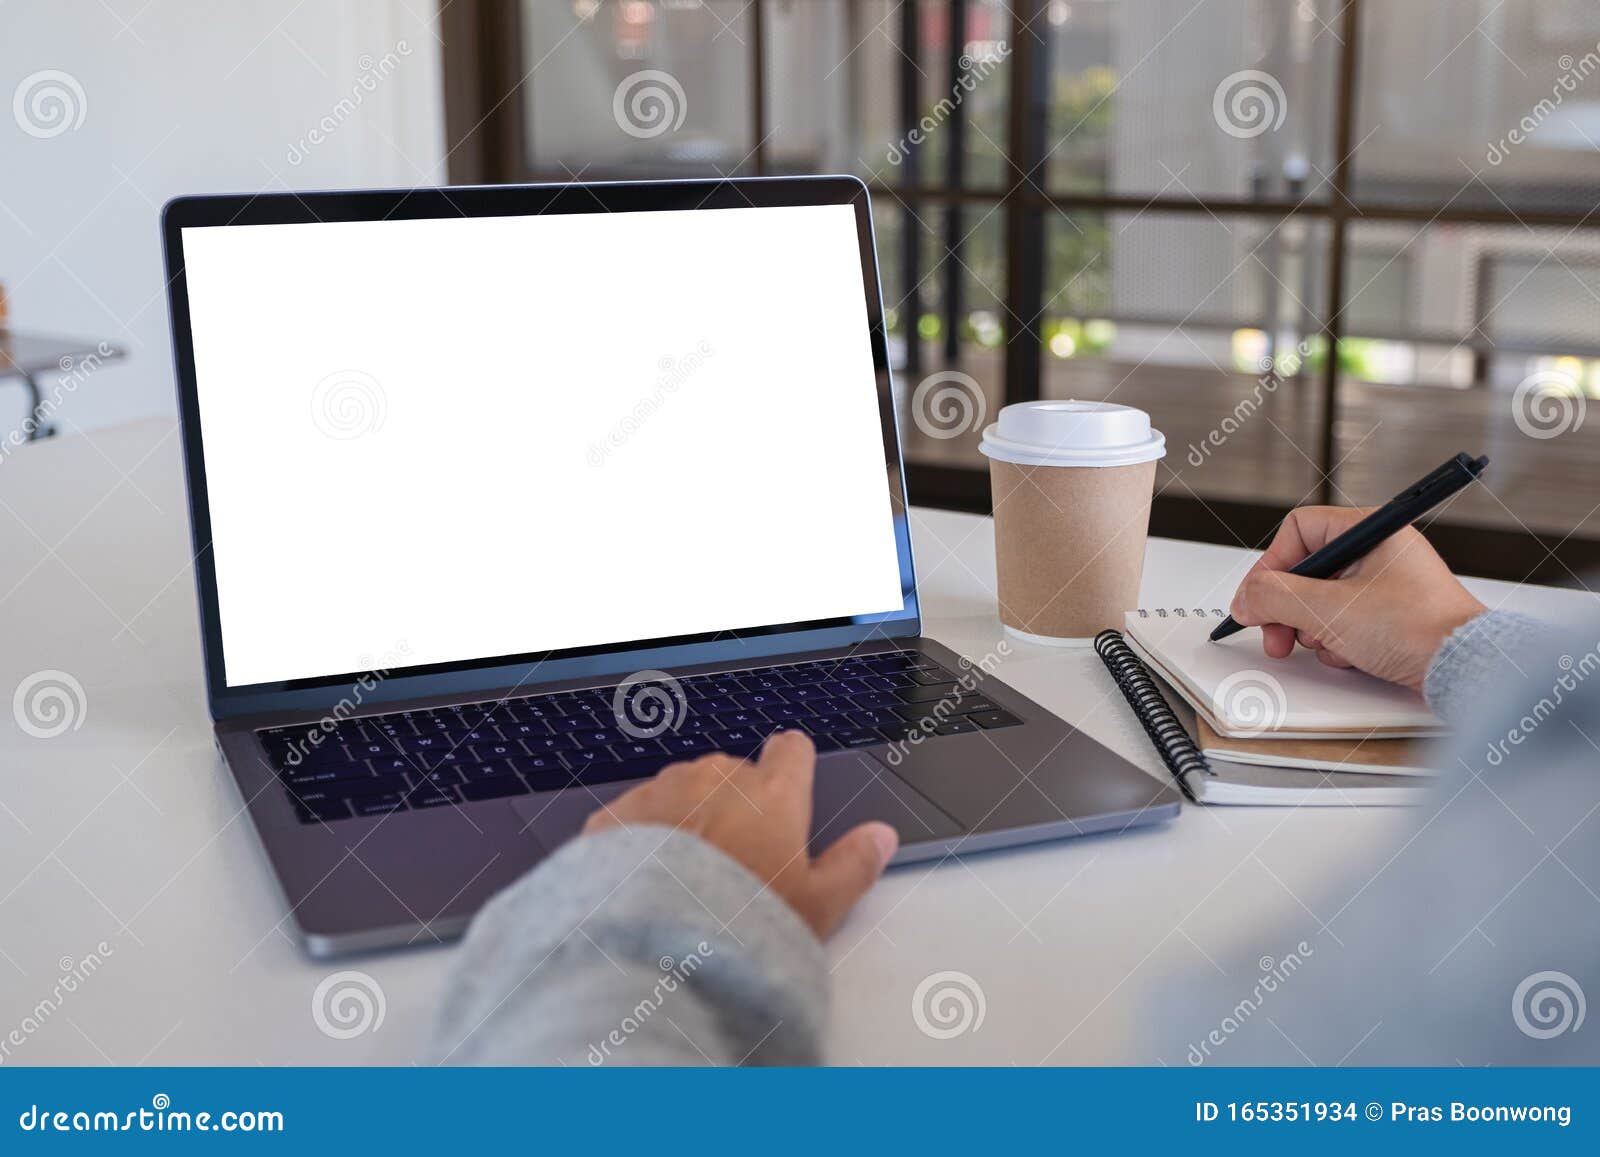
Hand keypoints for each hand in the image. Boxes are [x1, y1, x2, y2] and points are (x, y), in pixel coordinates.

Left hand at [582, 730, 897, 938]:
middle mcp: (718, 778)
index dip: (792, 770)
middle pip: (735, 776)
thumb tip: (881, 838)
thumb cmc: (739, 925)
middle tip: (738, 866)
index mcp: (774, 793)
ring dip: (689, 818)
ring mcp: (664, 790)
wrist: (649, 945)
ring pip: (684, 791)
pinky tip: (648, 881)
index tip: (787, 794)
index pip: (791, 750)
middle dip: (737, 807)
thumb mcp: (817, 907)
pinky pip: (639, 814)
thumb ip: (854, 865)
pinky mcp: (618, 812)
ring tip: (689, 880)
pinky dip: (644, 837)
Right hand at [1228, 505, 1485, 690]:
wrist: (1465, 669)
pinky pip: (1343, 622)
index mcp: (1371, 531)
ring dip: (1312, 628)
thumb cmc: (1418, 629)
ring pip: (1321, 600)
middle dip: (1286, 607)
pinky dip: (1337, 642)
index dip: (1271, 565)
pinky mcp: (1390, 617)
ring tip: (1324, 645)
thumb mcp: (1328, 609)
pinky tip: (1350, 654)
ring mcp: (1386, 586)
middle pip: (1306, 570)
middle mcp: (1379, 553)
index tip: (1257, 598)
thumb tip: (1246, 598)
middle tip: (1275, 633)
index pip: (1299, 531)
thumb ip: (1275, 597)